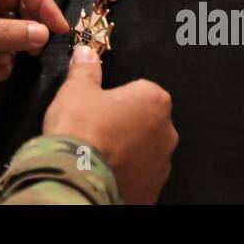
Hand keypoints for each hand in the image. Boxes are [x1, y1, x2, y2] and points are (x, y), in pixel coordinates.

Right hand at [43, 46, 177, 203]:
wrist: (78, 178)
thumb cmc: (81, 127)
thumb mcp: (76, 90)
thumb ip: (85, 69)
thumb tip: (86, 52)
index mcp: (154, 101)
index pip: (141, 90)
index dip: (118, 97)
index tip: (101, 106)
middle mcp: (167, 132)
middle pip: (146, 121)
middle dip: (127, 124)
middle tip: (98, 129)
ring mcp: (162, 165)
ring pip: (144, 151)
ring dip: (128, 151)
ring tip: (99, 153)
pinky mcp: (153, 191)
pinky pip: (140, 176)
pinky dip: (126, 174)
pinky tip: (105, 172)